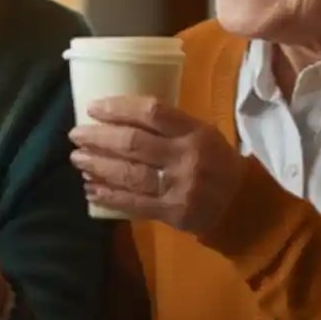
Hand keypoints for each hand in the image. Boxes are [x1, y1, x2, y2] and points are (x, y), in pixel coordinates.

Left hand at [67, 95, 245, 239]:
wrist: (244, 206)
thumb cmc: (218, 163)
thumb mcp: (203, 135)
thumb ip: (170, 126)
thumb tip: (120, 117)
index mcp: (194, 132)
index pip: (152, 112)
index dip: (119, 107)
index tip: (93, 107)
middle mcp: (185, 157)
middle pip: (133, 143)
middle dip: (99, 138)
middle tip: (76, 135)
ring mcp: (178, 186)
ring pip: (129, 173)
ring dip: (98, 166)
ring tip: (78, 160)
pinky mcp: (172, 212)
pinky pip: (134, 203)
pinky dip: (109, 195)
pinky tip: (91, 189)